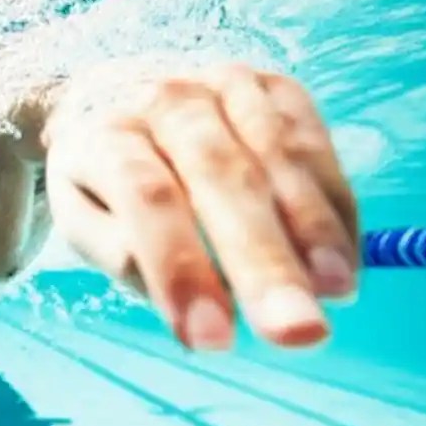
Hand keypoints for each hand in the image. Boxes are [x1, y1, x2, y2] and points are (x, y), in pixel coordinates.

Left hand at [45, 64, 357, 349]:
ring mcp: (226, 86)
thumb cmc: (103, 177)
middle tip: (296, 331)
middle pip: (221, 176)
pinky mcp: (276, 88)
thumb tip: (176, 288)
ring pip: (277, 153)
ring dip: (313, 227)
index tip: (211, 340)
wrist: (115, 92)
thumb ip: (115, 250)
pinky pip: (314, 143)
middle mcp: (168, 99)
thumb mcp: (80, 215)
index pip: (146, 197)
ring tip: (337, 292)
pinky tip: (345, 261)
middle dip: (263, 261)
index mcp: (108, 133)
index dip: (181, 267)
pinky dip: (334, 203)